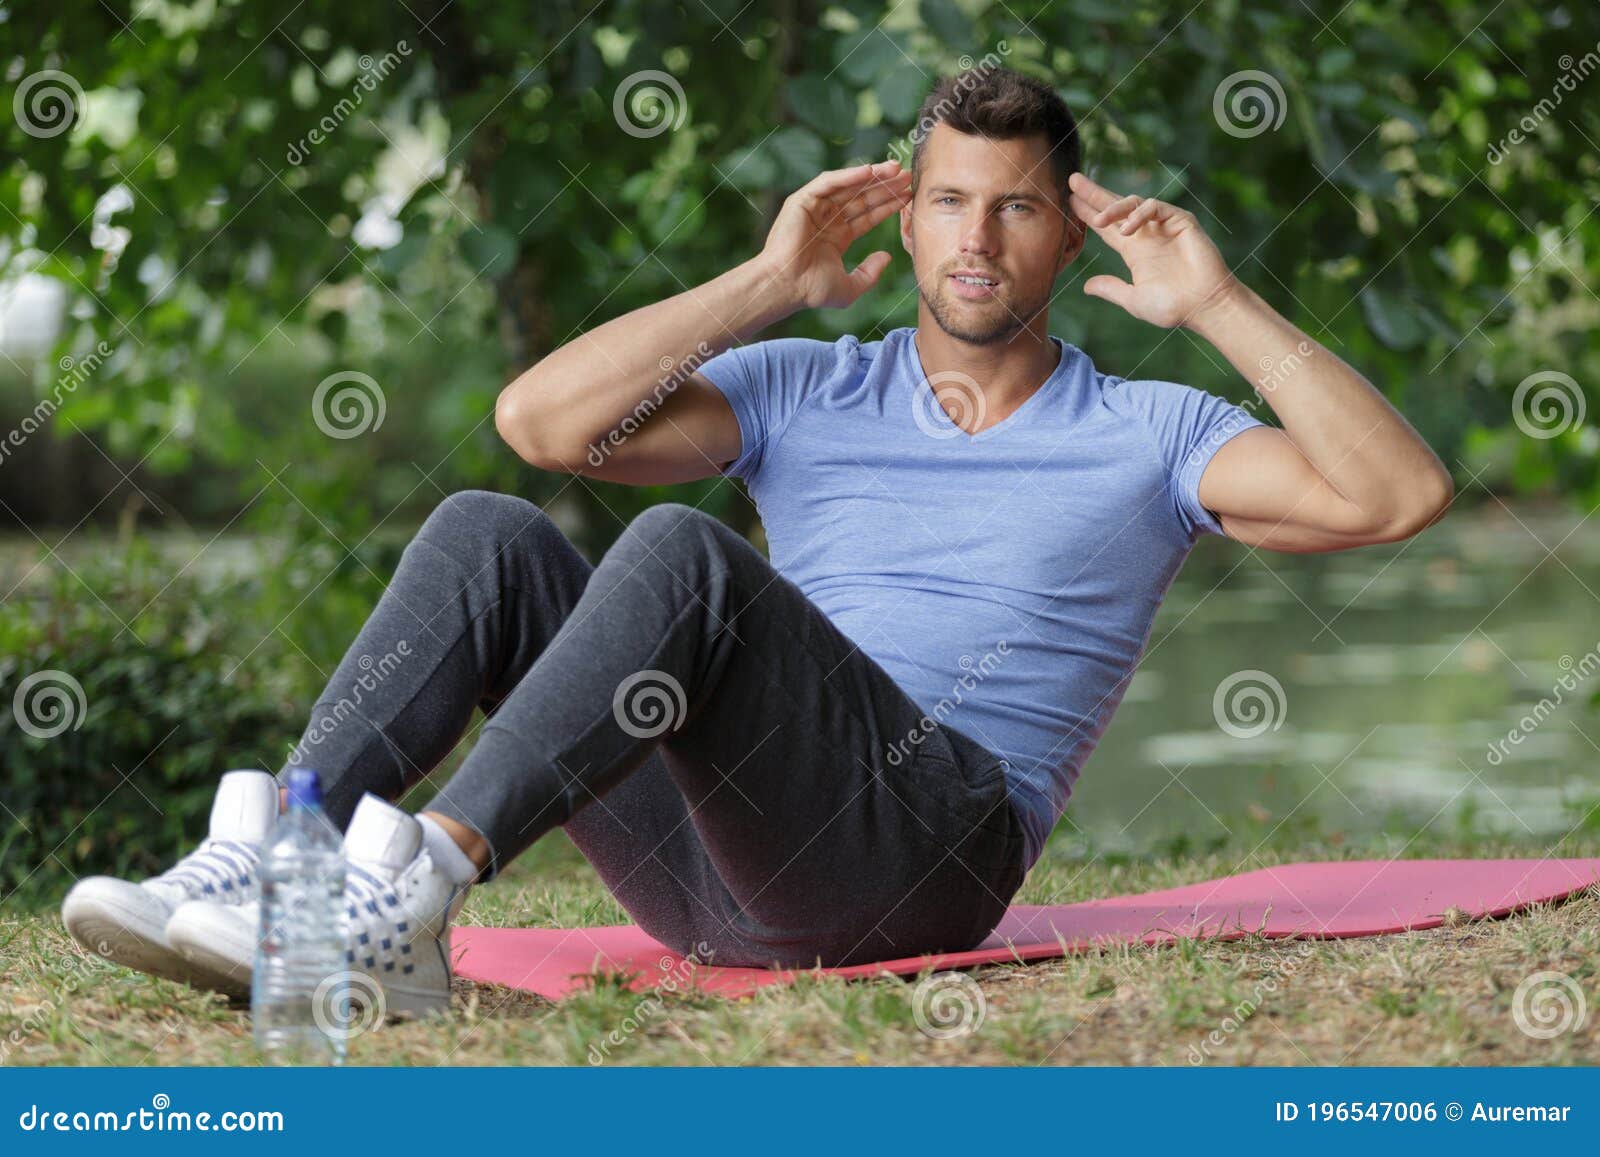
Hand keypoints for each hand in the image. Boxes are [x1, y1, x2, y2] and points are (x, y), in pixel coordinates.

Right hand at [758, 160, 912, 309]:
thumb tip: (887, 256)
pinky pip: (829, 182)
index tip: (908, 196)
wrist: (785, 285)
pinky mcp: (802, 200)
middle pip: (861, 198)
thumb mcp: (850, 287)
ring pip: (848, 187)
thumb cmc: (812, 290)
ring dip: (872, 176)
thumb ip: (870, 273)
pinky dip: (848, 175)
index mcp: (836, 237)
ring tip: (895, 169)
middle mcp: (826, 220)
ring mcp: (814, 209)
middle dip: (884, 187)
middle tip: (907, 176)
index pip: (867, 216)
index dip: (888, 206)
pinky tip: (869, 171)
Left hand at [1067, 172, 1240, 329]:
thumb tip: (1087, 286)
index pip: (1107, 227)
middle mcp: (1147, 234)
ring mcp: (1163, 225)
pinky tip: (1127, 229)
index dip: (1089, 214)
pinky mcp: (1180, 220)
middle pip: (1116, 208)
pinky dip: (1139, 214)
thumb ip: (1111, 290)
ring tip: (1097, 219)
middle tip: (1073, 180)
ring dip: (1113, 208)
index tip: (1070, 202)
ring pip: (1132, 204)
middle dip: (1094, 193)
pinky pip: (1155, 207)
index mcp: (1135, 251)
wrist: (1204, 306)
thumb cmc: (1173, 307)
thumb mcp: (1134, 300)